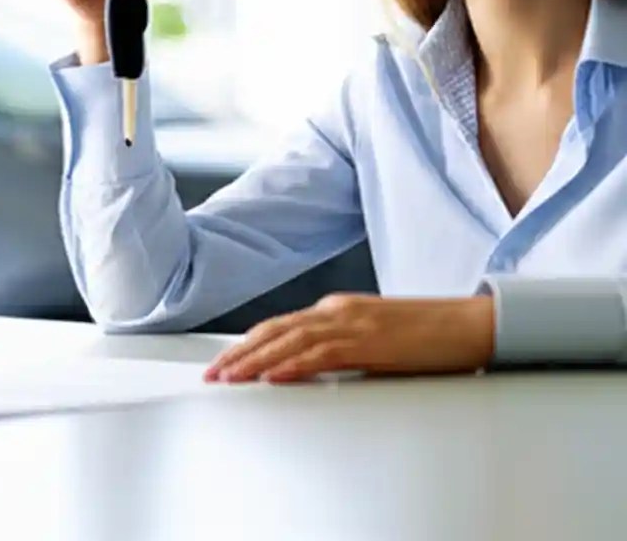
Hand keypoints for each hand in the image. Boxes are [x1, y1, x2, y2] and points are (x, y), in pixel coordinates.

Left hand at [204, 294, 495, 383]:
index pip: (280, 325)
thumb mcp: (372, 339)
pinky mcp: (370, 341)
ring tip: (230, 377)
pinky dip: (292, 365)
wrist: (472, 324)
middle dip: (240, 352)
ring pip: (290, 340)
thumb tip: (306, 371)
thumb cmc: (427, 336)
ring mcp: (353, 323)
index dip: (248, 343)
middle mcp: (337, 310)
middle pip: (275, 329)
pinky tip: (272, 376)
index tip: (224, 362)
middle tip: (213, 374)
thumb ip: (339, 349)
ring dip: (255, 361)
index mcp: (336, 308)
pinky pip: (322, 354)